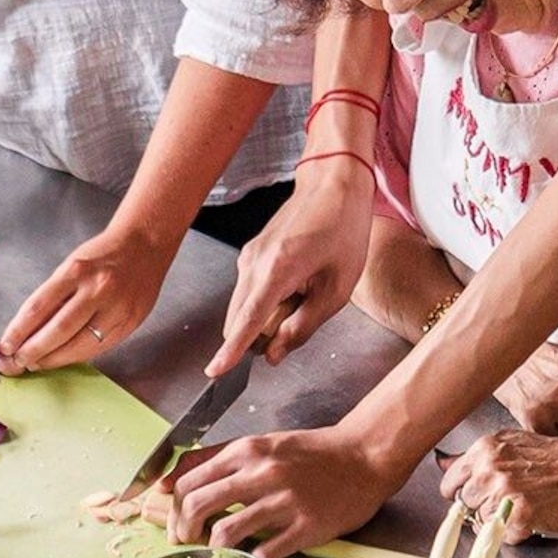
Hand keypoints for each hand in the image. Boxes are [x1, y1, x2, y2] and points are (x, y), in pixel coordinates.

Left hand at [1, 222, 168, 370]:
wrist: (145, 244)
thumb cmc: (103, 254)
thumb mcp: (72, 264)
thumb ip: (54, 296)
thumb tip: (28, 329)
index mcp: (76, 271)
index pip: (38, 307)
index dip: (18, 331)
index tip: (4, 345)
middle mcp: (97, 290)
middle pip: (57, 331)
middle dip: (33, 351)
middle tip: (15, 362)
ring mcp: (116, 308)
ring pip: (79, 345)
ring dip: (53, 359)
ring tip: (35, 364)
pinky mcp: (129, 323)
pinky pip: (99, 347)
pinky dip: (78, 356)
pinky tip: (64, 359)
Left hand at [170, 424, 398, 557]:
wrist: (363, 457)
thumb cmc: (311, 454)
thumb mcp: (263, 444)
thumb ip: (220, 459)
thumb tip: (172, 482)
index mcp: (247, 450)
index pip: (189, 480)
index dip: (174, 508)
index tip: (175, 523)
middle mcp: (261, 473)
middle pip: (198, 506)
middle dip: (183, 531)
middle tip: (187, 543)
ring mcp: (284, 501)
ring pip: (225, 532)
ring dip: (213, 549)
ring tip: (218, 552)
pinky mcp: (305, 527)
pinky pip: (264, 553)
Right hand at [211, 173, 372, 376]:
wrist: (332, 185)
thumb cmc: (342, 231)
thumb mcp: (336, 288)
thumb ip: (304, 326)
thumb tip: (275, 354)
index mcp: (277, 271)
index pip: (247, 322)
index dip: (230, 352)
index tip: (214, 373)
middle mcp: (253, 264)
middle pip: (241, 321)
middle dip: (263, 334)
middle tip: (303, 314)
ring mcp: (248, 257)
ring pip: (245, 308)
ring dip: (268, 316)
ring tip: (306, 290)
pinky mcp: (250, 254)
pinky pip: (250, 292)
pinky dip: (268, 300)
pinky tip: (297, 281)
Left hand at [440, 426, 557, 538]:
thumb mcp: (514, 444)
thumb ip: (480, 457)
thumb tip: (444, 465)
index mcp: (486, 450)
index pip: (451, 481)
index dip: (460, 493)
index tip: (468, 498)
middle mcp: (490, 471)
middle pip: (465, 504)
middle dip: (481, 507)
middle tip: (506, 503)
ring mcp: (503, 496)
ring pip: (481, 523)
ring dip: (498, 522)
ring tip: (521, 510)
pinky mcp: (519, 519)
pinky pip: (502, 537)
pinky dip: (515, 534)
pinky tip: (532, 518)